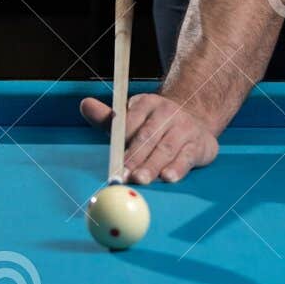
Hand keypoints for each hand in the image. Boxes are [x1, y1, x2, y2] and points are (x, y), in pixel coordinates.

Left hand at [79, 92, 218, 183]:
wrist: (195, 119)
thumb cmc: (154, 126)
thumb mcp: (132, 119)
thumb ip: (108, 118)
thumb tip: (84, 104)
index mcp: (147, 104)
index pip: (132, 121)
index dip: (121, 141)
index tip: (113, 159)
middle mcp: (167, 113)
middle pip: (148, 137)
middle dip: (135, 157)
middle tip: (124, 175)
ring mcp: (184, 128)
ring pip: (166, 149)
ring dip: (153, 166)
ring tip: (141, 179)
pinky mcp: (199, 144)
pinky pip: (187, 157)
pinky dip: (178, 168)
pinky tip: (168, 178)